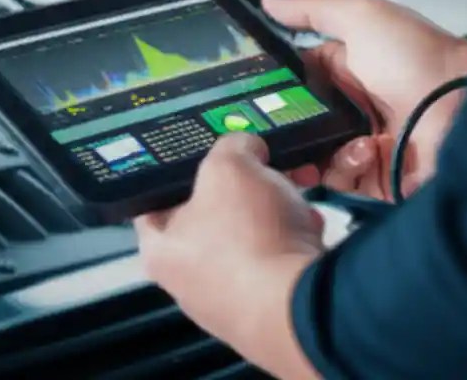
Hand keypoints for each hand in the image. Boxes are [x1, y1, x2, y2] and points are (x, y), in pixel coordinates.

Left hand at [136, 134, 322, 379]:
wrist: (302, 310)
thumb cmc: (248, 236)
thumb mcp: (231, 166)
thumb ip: (232, 148)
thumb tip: (246, 148)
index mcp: (160, 252)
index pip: (155, 206)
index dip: (178, 178)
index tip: (204, 161)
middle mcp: (188, 286)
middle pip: (211, 223)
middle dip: (243, 195)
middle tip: (265, 174)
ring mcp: (230, 308)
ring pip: (252, 245)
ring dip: (277, 220)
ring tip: (298, 202)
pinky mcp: (270, 319)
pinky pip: (280, 270)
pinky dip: (296, 249)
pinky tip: (312, 236)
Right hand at [263, 0, 466, 199]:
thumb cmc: (419, 57)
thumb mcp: (362, 16)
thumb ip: (312, 8)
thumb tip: (267, 2)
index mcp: (348, 70)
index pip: (296, 80)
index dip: (273, 85)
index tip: (248, 90)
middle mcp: (353, 108)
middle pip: (298, 122)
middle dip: (282, 125)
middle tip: (268, 127)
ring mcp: (363, 144)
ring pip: (311, 153)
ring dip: (314, 148)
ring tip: (335, 137)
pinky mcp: (375, 177)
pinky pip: (338, 179)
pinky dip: (344, 166)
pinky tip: (367, 150)